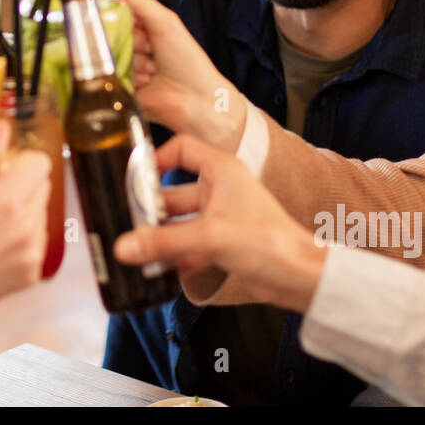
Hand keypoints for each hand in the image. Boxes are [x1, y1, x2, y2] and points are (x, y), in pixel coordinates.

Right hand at [0, 118, 49, 316]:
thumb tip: (4, 127)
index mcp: (6, 200)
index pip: (40, 162)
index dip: (21, 161)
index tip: (1, 170)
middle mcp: (26, 226)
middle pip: (43, 186)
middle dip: (21, 186)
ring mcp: (32, 253)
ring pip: (41, 215)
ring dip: (22, 213)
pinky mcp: (32, 274)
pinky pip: (37, 243)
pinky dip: (21, 241)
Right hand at [113, 133, 324, 312]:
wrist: (301, 276)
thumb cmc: (269, 242)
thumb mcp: (209, 237)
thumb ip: (163, 242)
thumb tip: (124, 246)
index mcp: (222, 171)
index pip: (181, 149)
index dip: (156, 159)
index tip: (134, 177)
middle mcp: (221, 189)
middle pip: (175, 190)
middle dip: (152, 208)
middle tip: (128, 222)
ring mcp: (223, 216)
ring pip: (182, 220)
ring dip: (162, 235)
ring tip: (138, 249)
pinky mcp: (226, 241)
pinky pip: (192, 242)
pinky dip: (177, 254)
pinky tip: (162, 268)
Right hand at [124, 0, 246, 152]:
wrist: (197, 102)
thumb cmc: (187, 60)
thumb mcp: (163, 22)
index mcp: (143, 27)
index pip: (115, 12)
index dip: (112, 11)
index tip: (108, 9)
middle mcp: (132, 47)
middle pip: (109, 35)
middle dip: (127, 42)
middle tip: (149, 48)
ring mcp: (126, 69)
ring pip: (111, 57)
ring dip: (133, 63)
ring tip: (153, 70)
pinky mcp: (121, 90)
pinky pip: (111, 79)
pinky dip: (128, 79)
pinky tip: (147, 83)